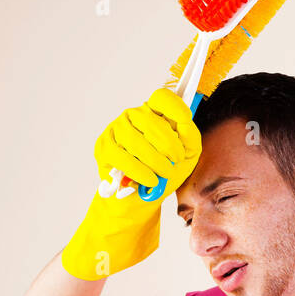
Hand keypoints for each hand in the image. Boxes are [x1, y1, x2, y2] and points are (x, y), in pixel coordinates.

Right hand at [95, 87, 201, 201]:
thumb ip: (190, 137)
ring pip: (137, 142)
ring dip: (156, 162)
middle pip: (151, 122)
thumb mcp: (187, 155)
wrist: (141, 197)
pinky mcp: (104, 147)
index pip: (161, 98)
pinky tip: (150, 179)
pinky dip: (140, 171)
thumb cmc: (163, 172)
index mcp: (154, 112)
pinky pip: (122, 158)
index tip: (185, 118)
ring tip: (165, 174)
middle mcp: (134, 116)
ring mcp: (117, 129)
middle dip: (169, 144)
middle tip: (176, 160)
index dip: (173, 106)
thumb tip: (185, 124)